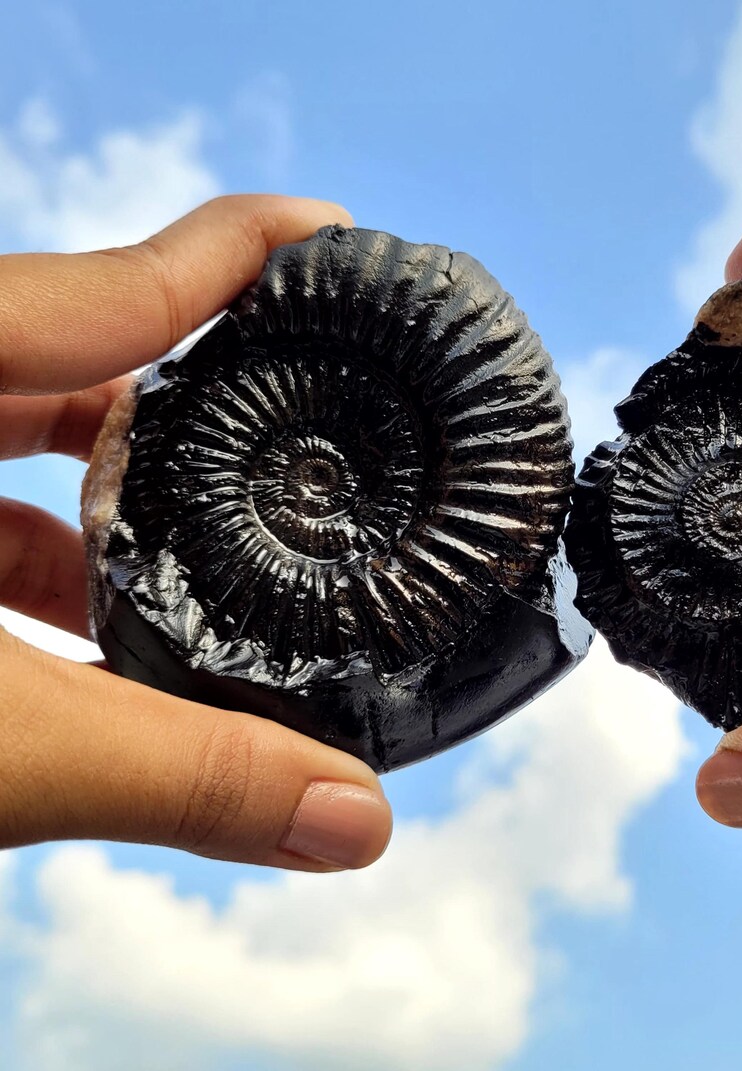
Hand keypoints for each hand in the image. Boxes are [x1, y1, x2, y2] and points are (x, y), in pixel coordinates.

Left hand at [0, 196, 391, 870]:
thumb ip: (179, 773)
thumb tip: (357, 818)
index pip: (102, 282)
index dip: (234, 250)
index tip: (336, 230)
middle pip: (65, 353)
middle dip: (190, 391)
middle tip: (298, 417)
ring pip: (6, 434)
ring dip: (112, 494)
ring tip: (215, 545)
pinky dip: (37, 548)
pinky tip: (94, 617)